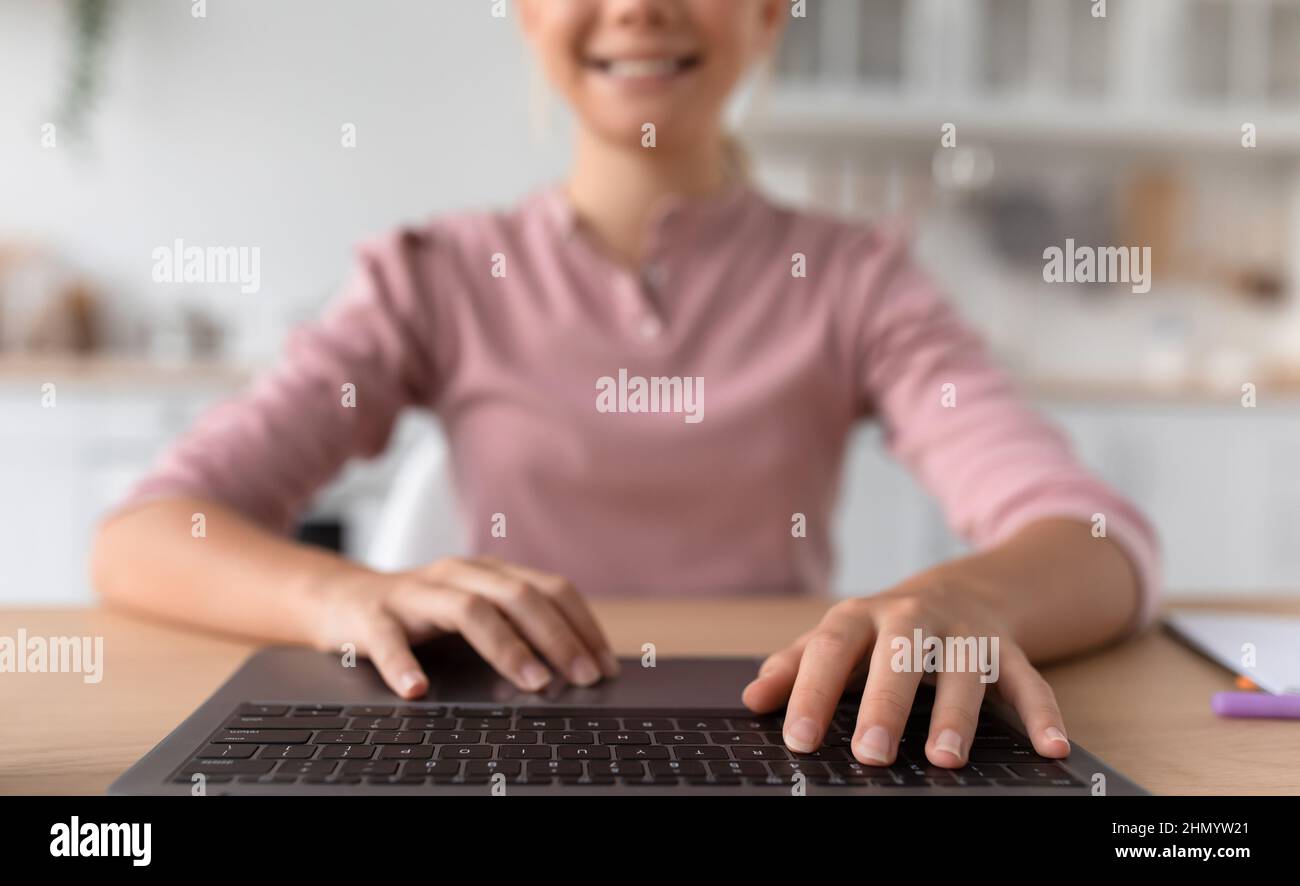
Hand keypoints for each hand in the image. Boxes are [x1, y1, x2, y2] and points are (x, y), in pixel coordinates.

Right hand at [307, 556, 618, 698]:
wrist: (341, 601)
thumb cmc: (420, 615)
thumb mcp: (474, 612)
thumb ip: (517, 628)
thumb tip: (576, 670)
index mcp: (490, 572)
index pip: (551, 589)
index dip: (583, 625)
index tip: (606, 665)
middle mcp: (458, 574)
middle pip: (519, 596)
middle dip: (558, 637)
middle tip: (583, 677)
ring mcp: (415, 593)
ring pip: (468, 609)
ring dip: (506, 647)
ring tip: (533, 682)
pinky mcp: (372, 617)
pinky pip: (388, 639)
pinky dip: (403, 664)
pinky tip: (416, 690)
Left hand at [742, 581, 1070, 767]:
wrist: (960, 589)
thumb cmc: (883, 630)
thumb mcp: (838, 638)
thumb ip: (795, 665)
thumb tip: (752, 698)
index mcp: (862, 617)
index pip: (832, 648)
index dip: (811, 690)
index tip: (797, 737)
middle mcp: (914, 620)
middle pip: (899, 657)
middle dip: (884, 706)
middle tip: (870, 755)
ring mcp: (965, 633)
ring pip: (965, 670)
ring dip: (956, 714)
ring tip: (944, 759)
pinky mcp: (1009, 650)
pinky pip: (1030, 681)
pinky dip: (1043, 713)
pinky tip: (1050, 747)